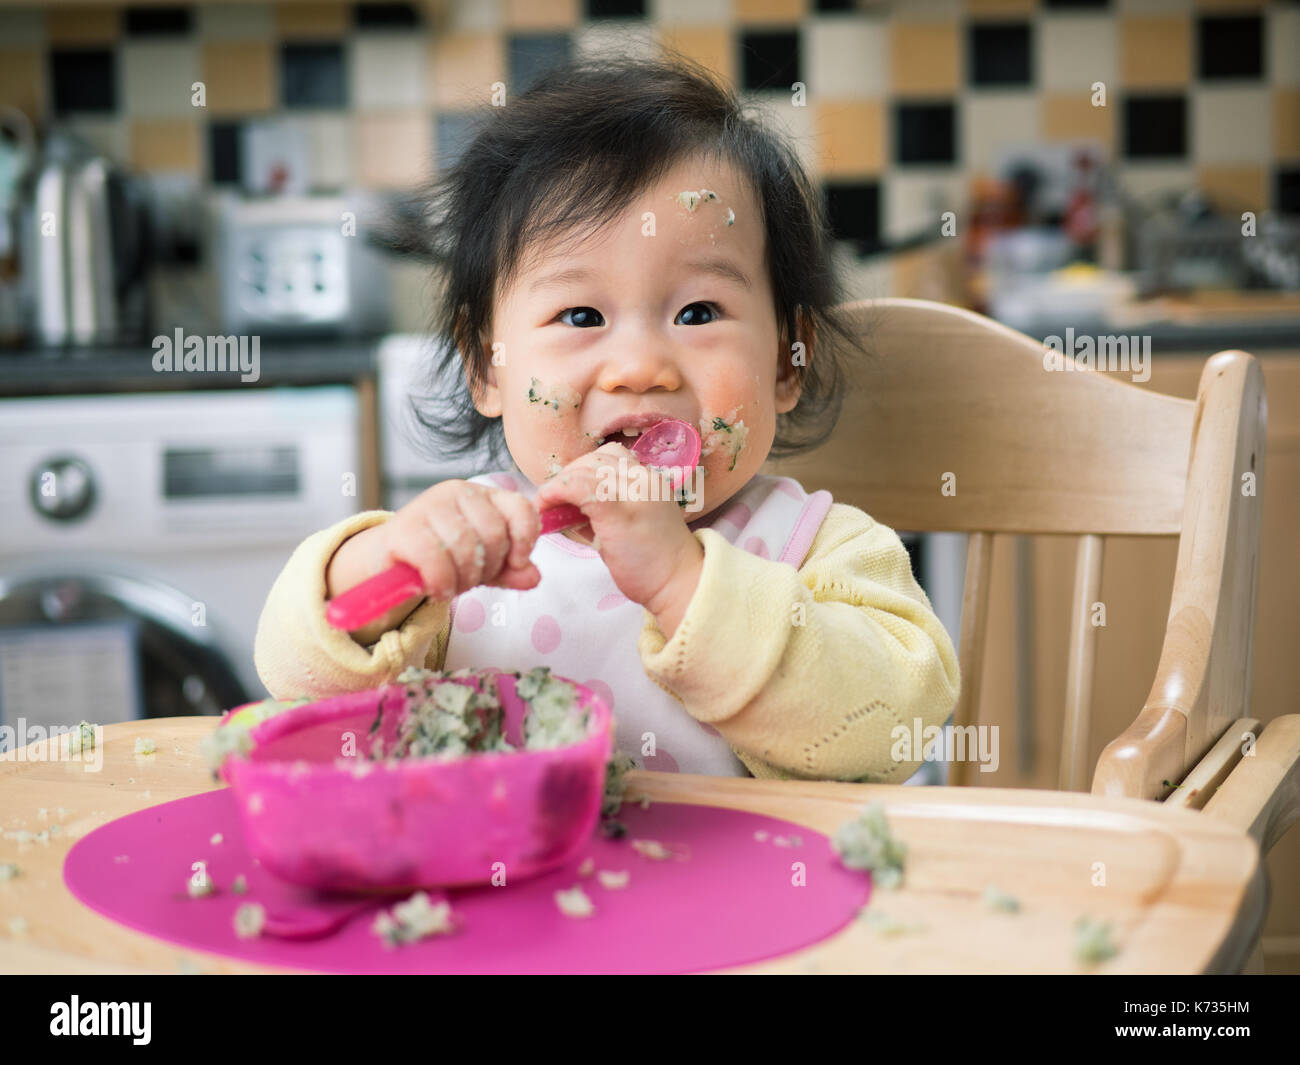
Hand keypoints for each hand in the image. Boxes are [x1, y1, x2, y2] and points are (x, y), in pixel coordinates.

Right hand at [327, 479, 540, 639]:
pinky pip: (435, 559)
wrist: (388, 562)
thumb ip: (511, 571)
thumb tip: (534, 577)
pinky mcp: (404, 528)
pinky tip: (437, 590)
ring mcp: (428, 506)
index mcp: (483, 495)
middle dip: (488, 568)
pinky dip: (441, 583)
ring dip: (463, 579)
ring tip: (452, 586)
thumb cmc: (442, 559)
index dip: (526, 540)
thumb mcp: (483, 566)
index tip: (518, 563)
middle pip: (494, 534)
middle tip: (470, 580)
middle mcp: (457, 492)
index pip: (521, 508)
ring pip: (465, 547)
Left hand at [534, 443, 704, 634]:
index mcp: (650, 481)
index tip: (569, 492)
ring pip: (585, 470)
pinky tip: (548, 506)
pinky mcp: (618, 512)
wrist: (680, 585)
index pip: (610, 457)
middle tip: (554, 500)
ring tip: (550, 506)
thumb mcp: (629, 527)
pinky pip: (578, 487)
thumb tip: (564, 507)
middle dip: (569, 475)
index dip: (583, 470)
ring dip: (560, 485)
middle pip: (595, 459)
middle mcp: (644, 480)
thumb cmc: (654, 564)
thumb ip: (602, 512)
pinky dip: (557, 492)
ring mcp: (633, 493)